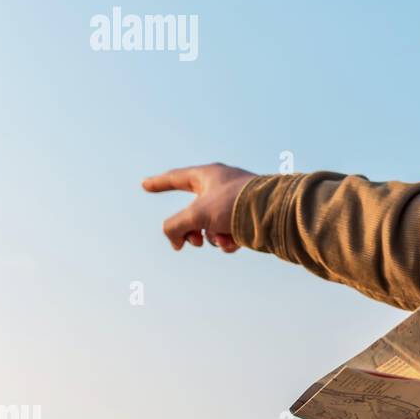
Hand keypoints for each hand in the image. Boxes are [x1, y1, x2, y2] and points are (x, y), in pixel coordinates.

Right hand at [141, 162, 257, 250]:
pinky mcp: (248, 219)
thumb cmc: (236, 204)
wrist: (275, 214)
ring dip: (210, 238)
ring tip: (220, 240)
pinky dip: (227, 241)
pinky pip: (228, 233)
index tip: (145, 184)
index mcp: (208, 175)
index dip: (159, 183)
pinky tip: (235, 243)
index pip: (176, 178)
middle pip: (191, 211)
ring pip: (209, 225)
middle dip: (188, 229)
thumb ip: (175, 227)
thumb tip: (176, 242)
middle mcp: (221, 186)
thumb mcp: (197, 214)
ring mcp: (235, 202)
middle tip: (190, 242)